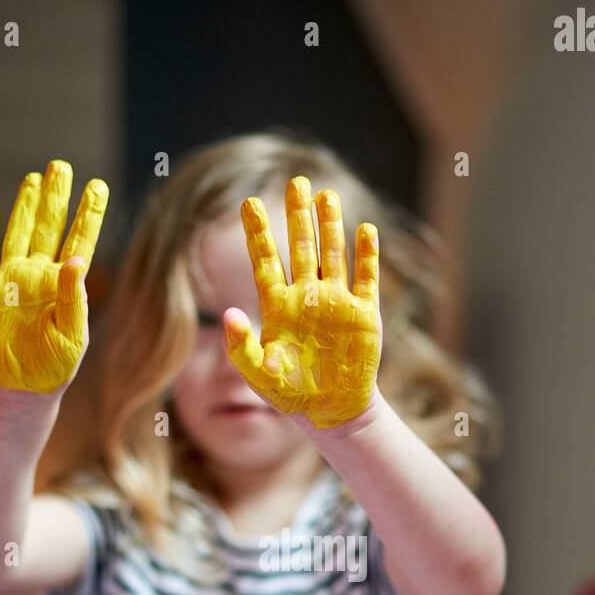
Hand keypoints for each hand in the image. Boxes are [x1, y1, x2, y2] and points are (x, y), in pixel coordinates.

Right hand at [0, 159, 108, 393]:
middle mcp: (39, 274)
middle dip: (56, 197)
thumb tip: (75, 260)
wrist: (22, 388)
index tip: (99, 186)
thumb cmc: (55, 366)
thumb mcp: (73, 334)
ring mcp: (11, 279)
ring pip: (18, 233)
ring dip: (25, 206)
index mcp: (65, 285)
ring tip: (35, 177)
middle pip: (49, 228)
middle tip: (62, 166)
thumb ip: (75, 298)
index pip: (80, 241)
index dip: (89, 215)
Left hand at [223, 176, 380, 428]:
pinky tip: (364, 230)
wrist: (331, 413)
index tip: (249, 203)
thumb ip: (241, 347)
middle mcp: (307, 298)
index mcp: (279, 308)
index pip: (265, 262)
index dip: (258, 233)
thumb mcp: (259, 374)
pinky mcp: (363, 315)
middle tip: (296, 181)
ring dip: (330, 226)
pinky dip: (366, 255)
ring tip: (325, 195)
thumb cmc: (292, 396)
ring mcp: (337, 304)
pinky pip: (366, 279)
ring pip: (333, 255)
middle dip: (298, 215)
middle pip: (301, 247)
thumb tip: (228, 314)